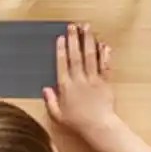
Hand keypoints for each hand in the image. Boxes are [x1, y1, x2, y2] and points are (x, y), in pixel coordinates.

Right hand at [44, 23, 116, 139]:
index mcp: (66, 87)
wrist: (98, 126)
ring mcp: (93, 79)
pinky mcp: (106, 81)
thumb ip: (51, 101)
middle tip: (73, 26)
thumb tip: (45, 89)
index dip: (61, 50)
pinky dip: (105, 54)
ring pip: (91, 56)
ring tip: (87, 28)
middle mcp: (79, 80)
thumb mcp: (58, 115)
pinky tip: (103, 44)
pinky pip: (105, 65)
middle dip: (74, 39)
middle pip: (76, 56)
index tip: (61, 37)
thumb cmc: (77, 122)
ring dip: (89, 41)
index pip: (62, 64)